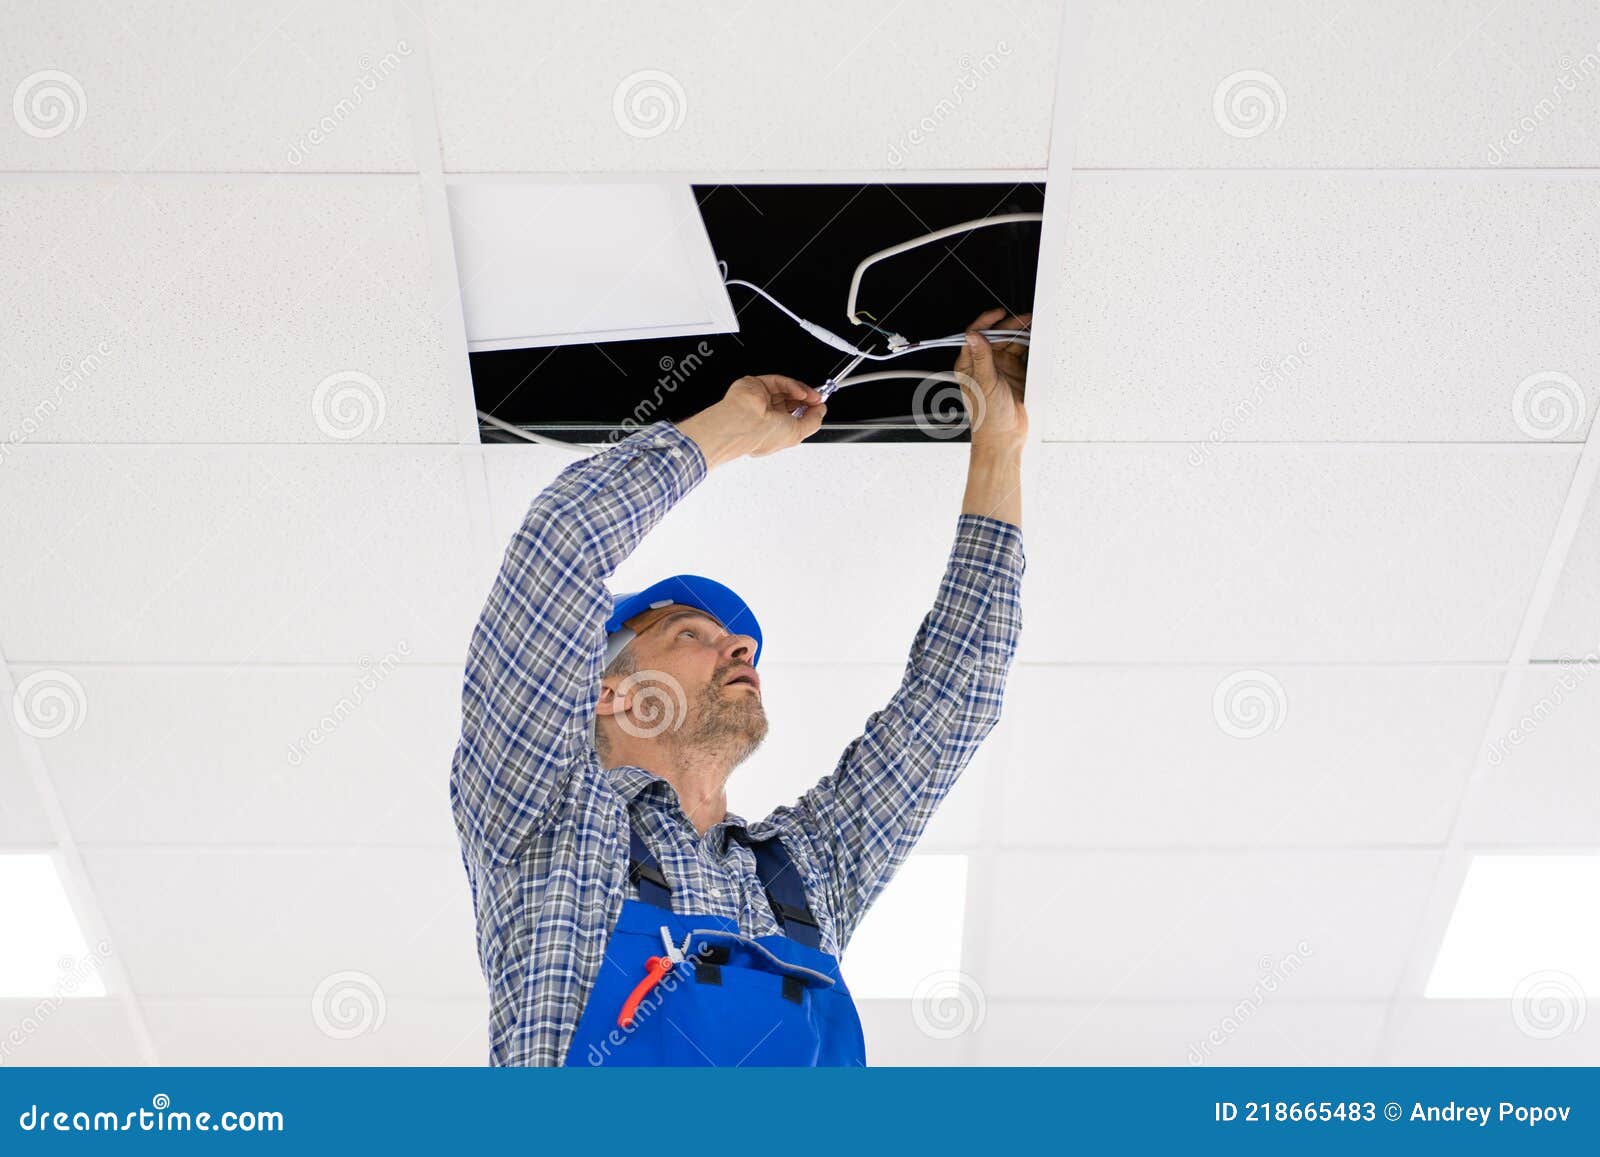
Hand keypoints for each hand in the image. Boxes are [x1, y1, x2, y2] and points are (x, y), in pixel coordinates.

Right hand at [676, 375, 825, 466]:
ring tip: (813, 396)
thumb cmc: (762, 435)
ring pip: (786, 390)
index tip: (819, 407)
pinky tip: (801, 393)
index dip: (808, 411)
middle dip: (807, 400)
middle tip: (818, 399)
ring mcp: (761, 400)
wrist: (745, 423)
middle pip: (791, 401)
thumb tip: (821, 410)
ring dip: (802, 392)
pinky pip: (778, 382)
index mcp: (773, 431)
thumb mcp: (797, 434)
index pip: (794, 417)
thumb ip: (813, 421)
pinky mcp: (756, 385)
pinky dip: (792, 386)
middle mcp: (766, 416)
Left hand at [953, 308, 1029, 452]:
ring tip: (1034, 328)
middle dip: (1010, 326)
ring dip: (1022, 335)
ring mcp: (1001, 369)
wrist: (1005, 438)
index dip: (986, 322)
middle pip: (996, 337)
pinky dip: (1030, 348)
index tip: (998, 314)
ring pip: (1011, 344)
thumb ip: (981, 358)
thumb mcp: (985, 383)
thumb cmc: (988, 418)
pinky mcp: (1016, 375)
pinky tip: (1037, 342)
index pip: (974, 336)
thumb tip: (973, 335)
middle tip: (1026, 320)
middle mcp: (984, 365)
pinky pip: (1023, 355)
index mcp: (969, 365)